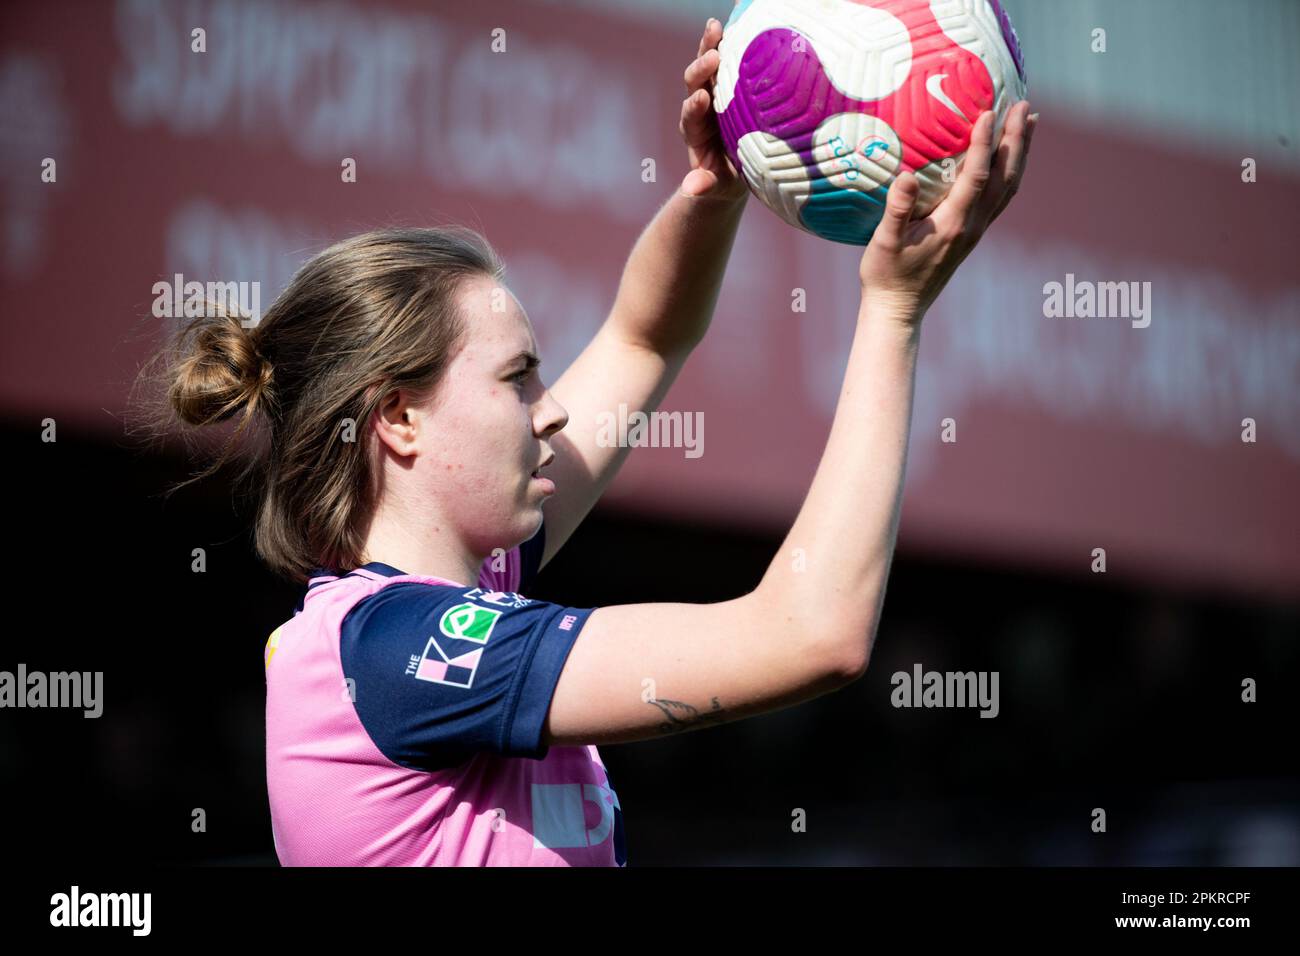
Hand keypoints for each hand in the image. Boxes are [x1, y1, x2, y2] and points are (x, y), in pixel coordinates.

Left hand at [679, 12, 748, 201]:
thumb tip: (693, 189)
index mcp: (695, 132)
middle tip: (711, 56)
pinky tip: (740, 18)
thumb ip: (705, 185)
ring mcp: (714, 92)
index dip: (694, 107)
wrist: (731, 170)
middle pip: (694, 84)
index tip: (700, 99)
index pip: (690, 116)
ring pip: (708, 66)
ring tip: (716, 25)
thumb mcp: (716, 186)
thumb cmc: (724, 181)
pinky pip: (728, 59)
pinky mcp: (728, 83)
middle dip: (700, 70)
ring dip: (710, 45)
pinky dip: (730, 41)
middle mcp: (701, 107)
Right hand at [859, 101, 1036, 318]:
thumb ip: (896, 209)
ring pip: (1009, 187)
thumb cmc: (885, 275)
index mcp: (952, 223)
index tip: (989, 110)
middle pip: (1004, 177)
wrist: (898, 309)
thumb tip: (906, 175)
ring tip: (1030, 122)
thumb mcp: (883, 242)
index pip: (977, 176)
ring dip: (1021, 153)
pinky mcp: (972, 234)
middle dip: (1016, 140)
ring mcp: (976, 231)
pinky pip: (1001, 198)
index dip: (984, 142)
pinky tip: (1010, 158)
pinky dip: (1011, 172)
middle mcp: (972, 226)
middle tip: (1025, 105)